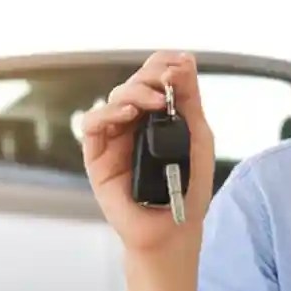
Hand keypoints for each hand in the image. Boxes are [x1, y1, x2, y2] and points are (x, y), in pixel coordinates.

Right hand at [81, 51, 215, 253]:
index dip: (164, 63)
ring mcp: (115, 137)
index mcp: (159, 115)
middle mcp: (135, 122)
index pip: (155, 77)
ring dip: (135, 92)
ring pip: (115, 98)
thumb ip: (189, 100)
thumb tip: (185, 61)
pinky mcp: (97, 156)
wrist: (173, 229)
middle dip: (152, 76)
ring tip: (154, 102)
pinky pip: (92, 124)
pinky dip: (108, 112)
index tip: (181, 61)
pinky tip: (128, 113)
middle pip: (135, 83)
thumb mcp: (198, 137)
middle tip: (168, 83)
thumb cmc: (187, 187)